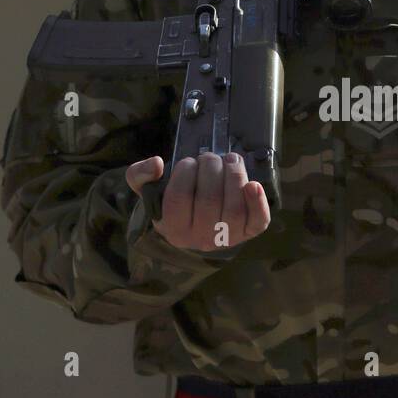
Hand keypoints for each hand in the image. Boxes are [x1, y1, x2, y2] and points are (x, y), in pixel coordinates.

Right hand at [126, 151, 269, 250]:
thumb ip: (140, 175)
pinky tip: (254, 184)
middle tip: (210, 158)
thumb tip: (156, 164)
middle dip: (211, 168)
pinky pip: (258, 221)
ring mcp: (227, 238)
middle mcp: (200, 239)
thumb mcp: (151, 190)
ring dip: (234, 175)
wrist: (199, 222)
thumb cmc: (175, 203)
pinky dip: (258, 202)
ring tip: (230, 160)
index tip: (188, 162)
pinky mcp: (250, 232)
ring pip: (234, 207)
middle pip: (209, 200)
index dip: (184, 172)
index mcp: (173, 229)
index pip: (178, 198)